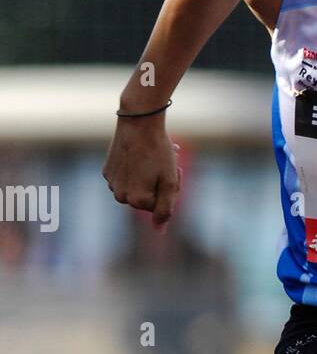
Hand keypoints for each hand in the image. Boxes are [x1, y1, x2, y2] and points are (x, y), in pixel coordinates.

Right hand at [102, 117, 181, 231]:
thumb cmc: (158, 150)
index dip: (170, 190)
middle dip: (157, 186)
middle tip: (164, 164)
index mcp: (136, 200)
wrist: (138, 121)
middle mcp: (120, 196)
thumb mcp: (169, 181)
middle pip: (146, 200)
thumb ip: (165, 209)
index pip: (159, 207)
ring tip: (151, 158)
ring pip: (136, 189)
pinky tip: (137, 154)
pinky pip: (125, 178)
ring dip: (146, 179)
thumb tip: (160, 232)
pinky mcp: (107, 170)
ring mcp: (111, 183)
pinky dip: (134, 170)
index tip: (173, 171)